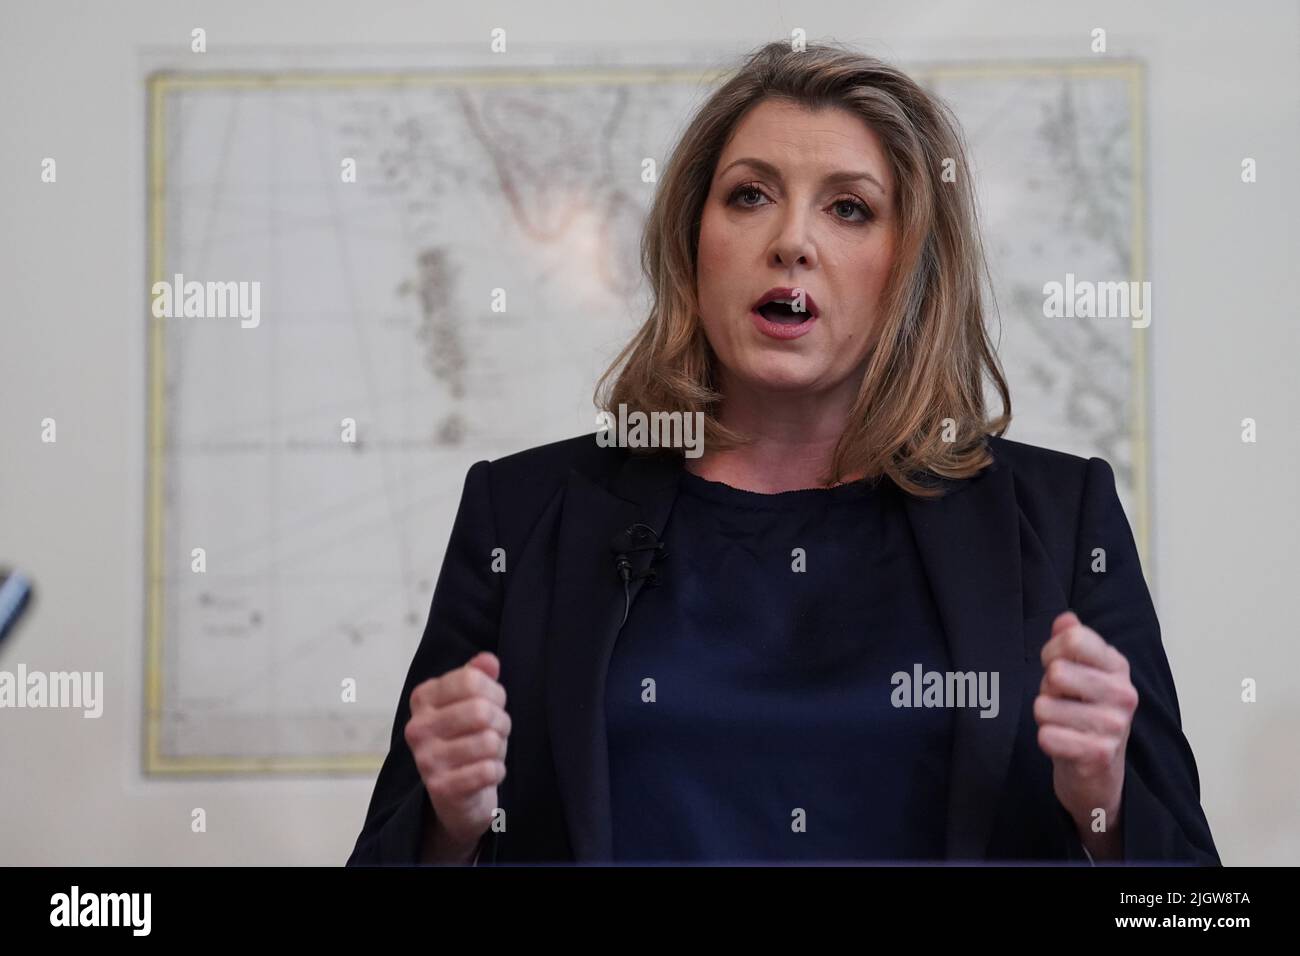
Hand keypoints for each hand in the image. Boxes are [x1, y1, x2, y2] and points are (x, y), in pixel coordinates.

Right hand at [405, 651, 509, 854]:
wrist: (456, 796)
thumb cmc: (466, 739)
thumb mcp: (470, 702)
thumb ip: (478, 676)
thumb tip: (488, 661)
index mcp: (423, 698)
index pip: (472, 679)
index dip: (494, 692)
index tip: (492, 704)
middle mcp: (417, 727)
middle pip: (481, 710)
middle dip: (500, 721)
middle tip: (494, 732)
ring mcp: (426, 759)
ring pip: (488, 741)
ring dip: (498, 748)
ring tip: (488, 753)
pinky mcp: (441, 788)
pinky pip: (488, 770)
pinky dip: (497, 771)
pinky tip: (485, 773)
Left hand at [1033, 611, 1137, 858]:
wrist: (1098, 774)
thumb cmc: (1084, 714)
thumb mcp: (1080, 673)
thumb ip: (1071, 642)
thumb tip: (1065, 619)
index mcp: (1117, 666)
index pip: (1074, 638)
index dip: (1052, 651)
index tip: (1056, 666)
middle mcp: (1123, 694)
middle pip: (1056, 672)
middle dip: (1047, 688)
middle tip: (1062, 702)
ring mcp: (1114, 726)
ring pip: (1044, 706)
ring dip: (1045, 716)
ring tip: (1064, 724)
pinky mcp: (1099, 755)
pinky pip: (1046, 736)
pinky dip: (1046, 740)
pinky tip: (1064, 744)